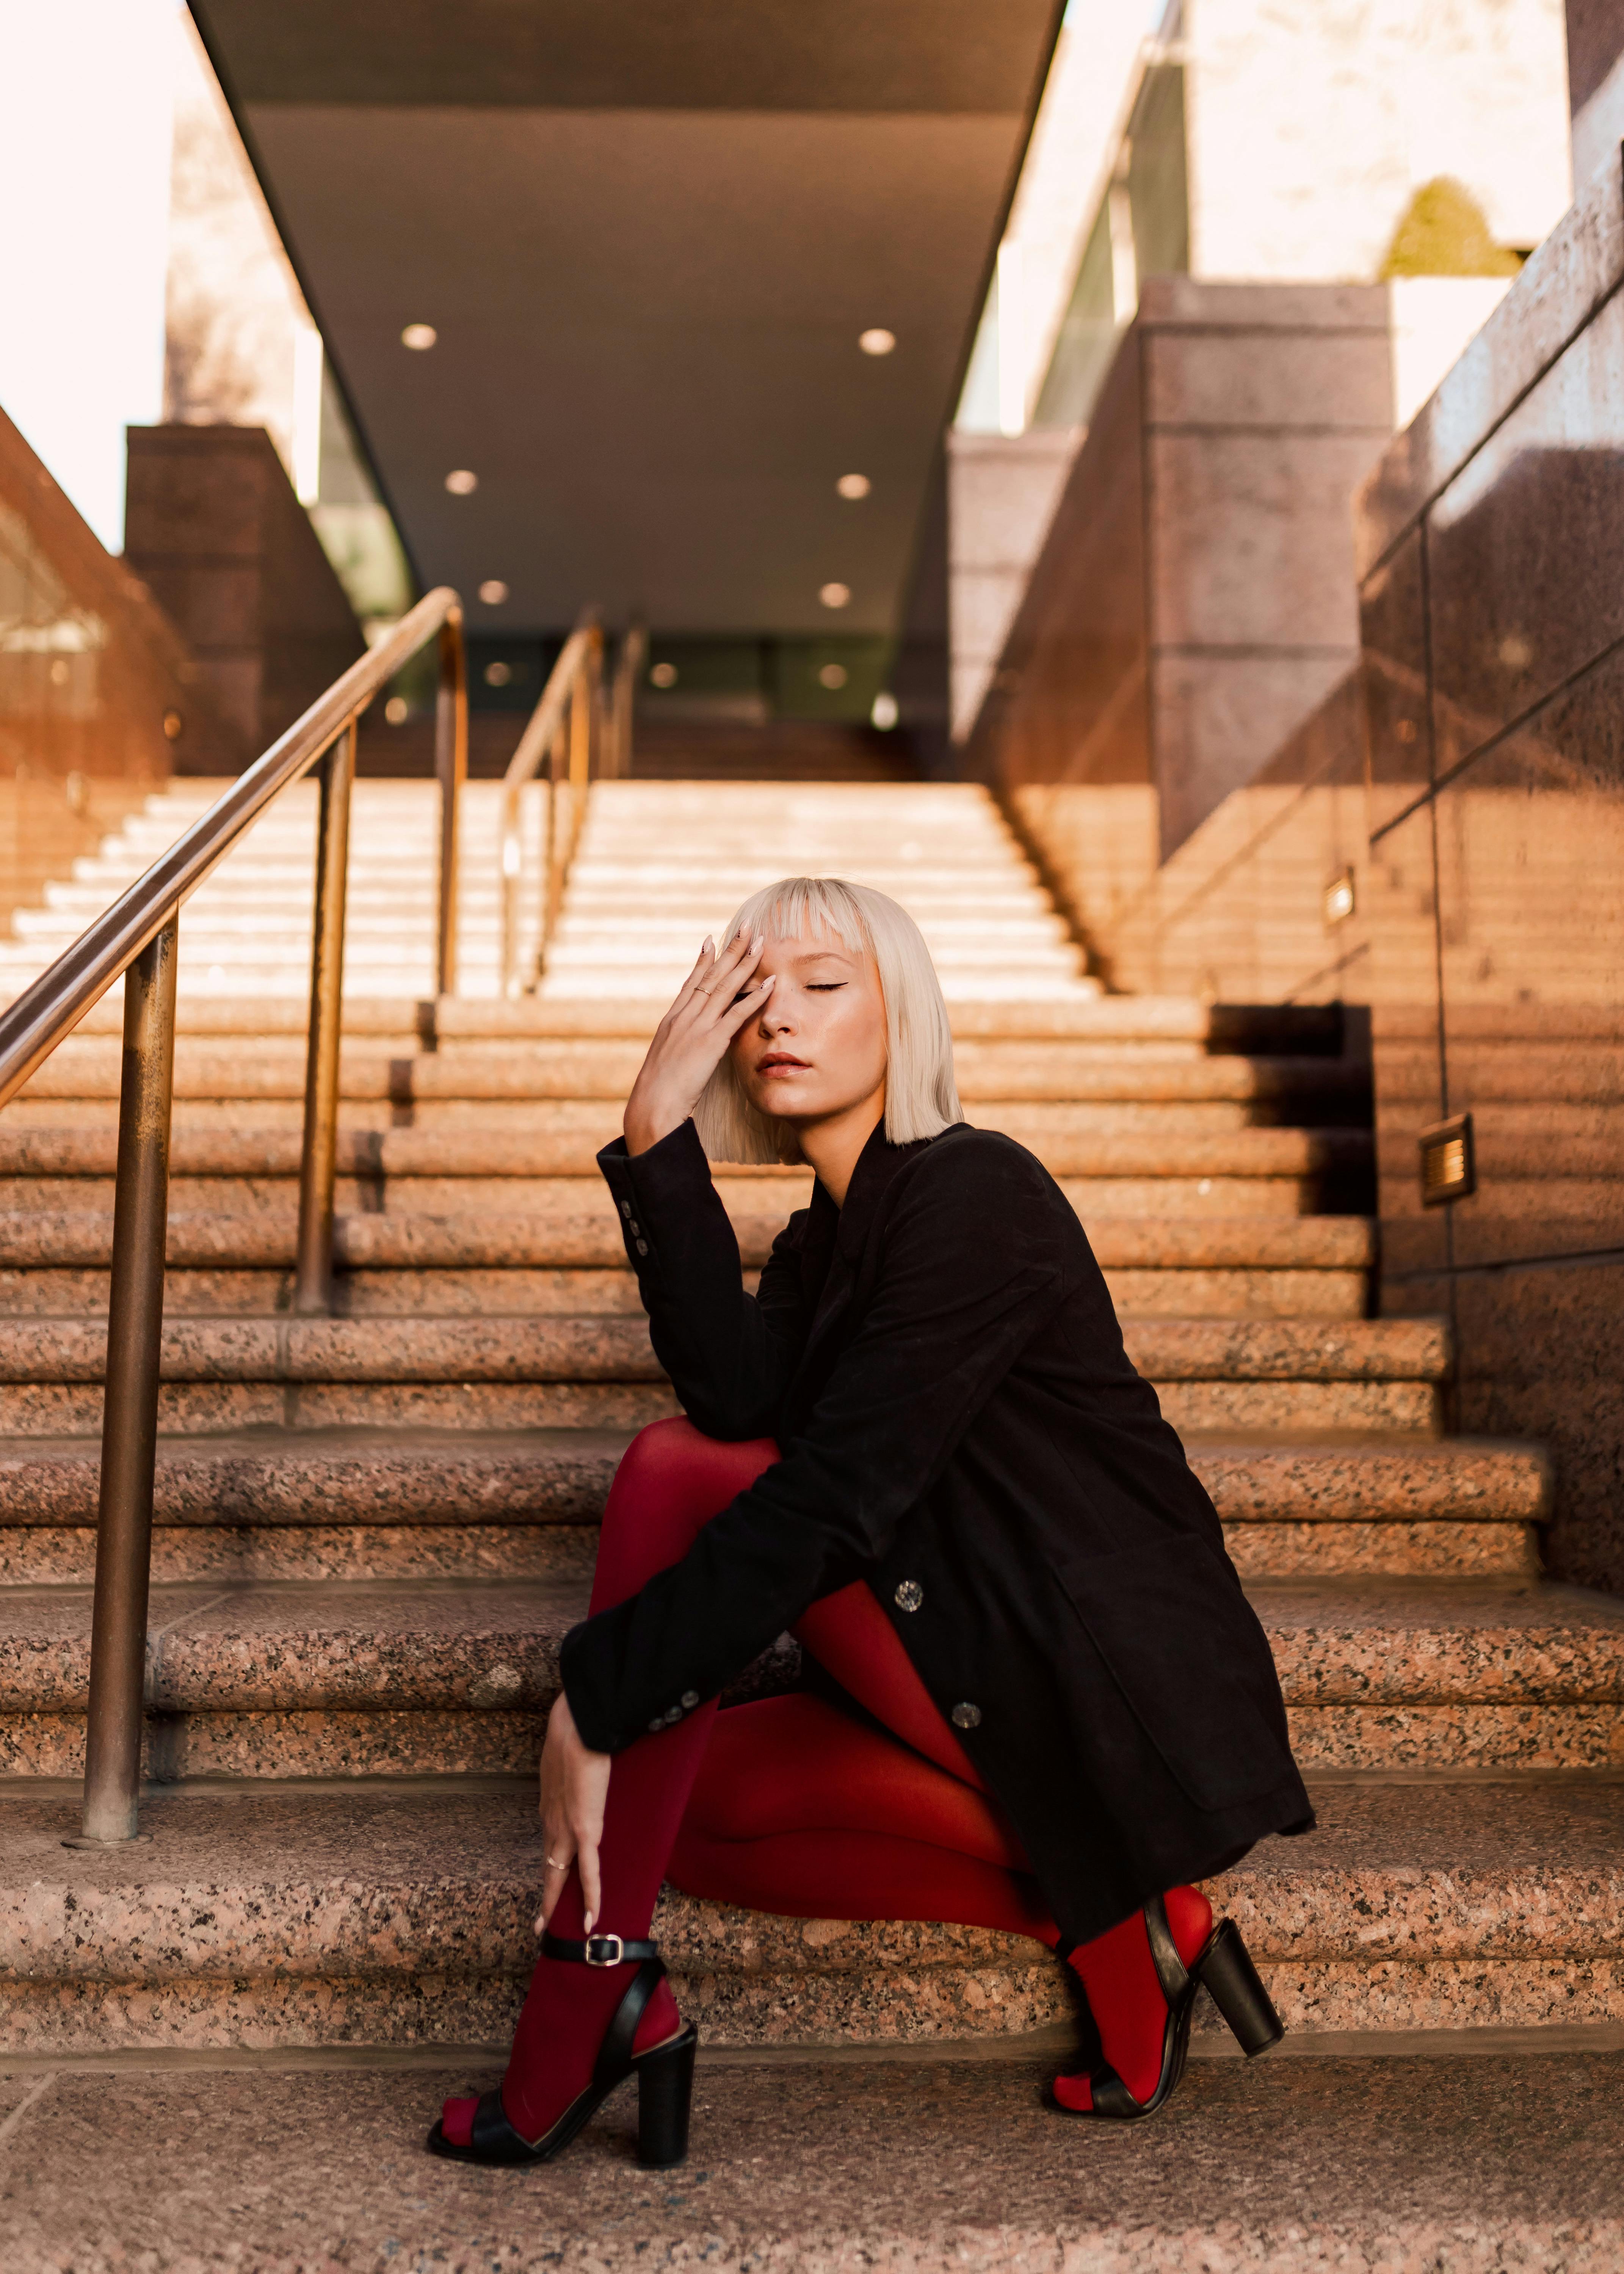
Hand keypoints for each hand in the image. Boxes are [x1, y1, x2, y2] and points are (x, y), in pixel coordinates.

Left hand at [535, 1690, 611, 1934]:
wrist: (576, 1729)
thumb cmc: (574, 1737)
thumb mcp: (567, 1762)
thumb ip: (571, 1777)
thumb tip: (580, 1776)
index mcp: (550, 1809)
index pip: (548, 1847)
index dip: (548, 1869)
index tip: (547, 1884)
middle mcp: (553, 1824)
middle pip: (548, 1869)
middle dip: (544, 1898)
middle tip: (539, 1924)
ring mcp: (566, 1830)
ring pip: (560, 1876)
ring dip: (557, 1904)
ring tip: (552, 1928)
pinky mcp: (585, 1831)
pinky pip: (589, 1872)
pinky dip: (591, 1897)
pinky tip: (592, 1918)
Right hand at [624, 931, 774, 1154]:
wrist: (652, 1105)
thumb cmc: (658, 1092)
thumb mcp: (667, 1062)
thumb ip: (679, 1047)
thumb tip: (685, 1046)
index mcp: (672, 1020)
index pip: (691, 983)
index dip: (704, 961)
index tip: (712, 940)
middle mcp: (684, 1017)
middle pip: (711, 976)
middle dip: (730, 950)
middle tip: (747, 928)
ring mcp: (697, 1027)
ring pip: (725, 987)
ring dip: (745, 963)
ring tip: (761, 943)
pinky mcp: (711, 1042)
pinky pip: (737, 1013)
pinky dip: (755, 996)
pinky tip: (770, 982)